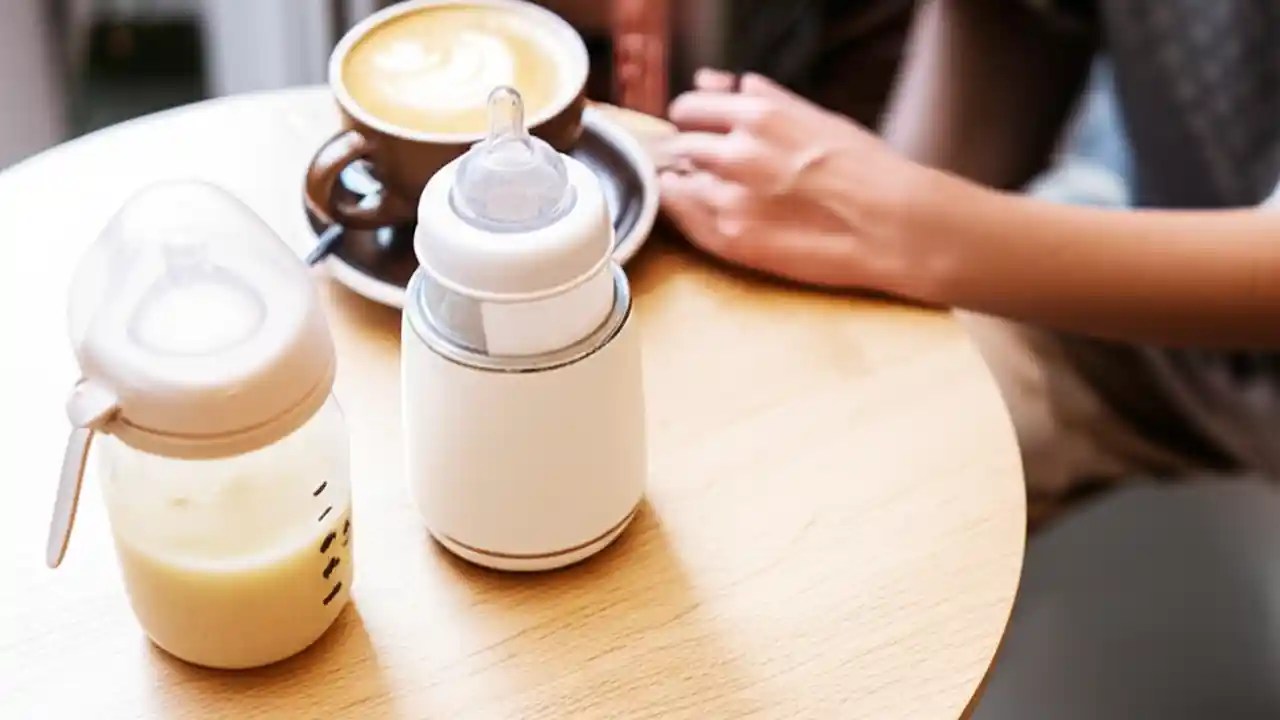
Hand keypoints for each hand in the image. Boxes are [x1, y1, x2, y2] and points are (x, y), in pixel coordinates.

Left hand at [659, 69, 933, 293]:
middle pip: (680, 148)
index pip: (688, 109)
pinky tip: (721, 217)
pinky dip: (693, 217)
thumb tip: (719, 82)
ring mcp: (729, 200)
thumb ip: (762, 98)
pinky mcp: (731, 240)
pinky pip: (686, 223)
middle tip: (713, 170)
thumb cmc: (866, 169)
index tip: (701, 132)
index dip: (693, 122)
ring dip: (693, 189)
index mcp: (759, 114)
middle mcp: (736, 153)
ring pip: (677, 187)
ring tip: (726, 197)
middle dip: (692, 157)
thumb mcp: (816, 115)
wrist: (896, 227)